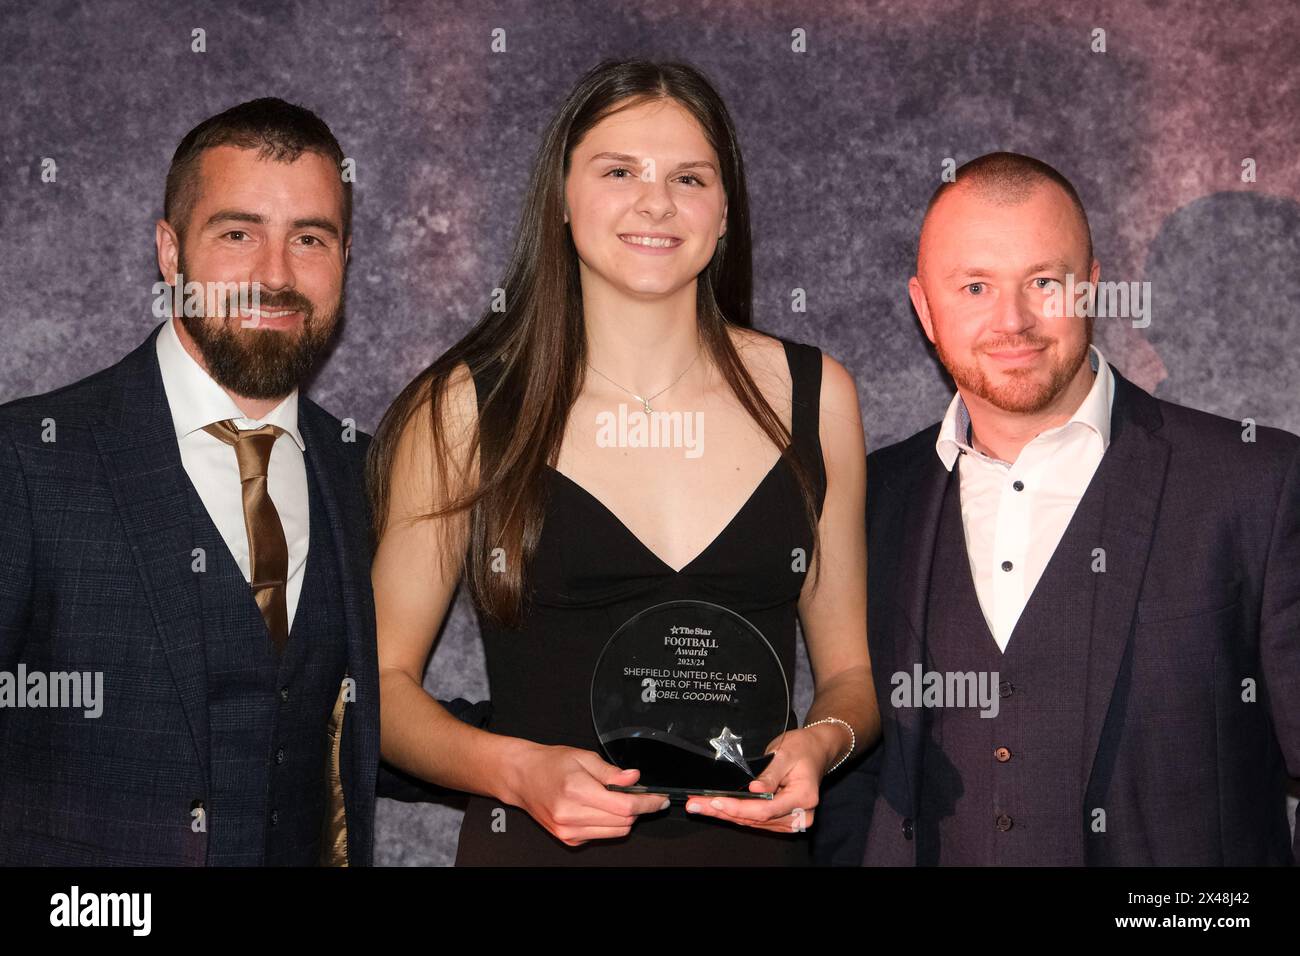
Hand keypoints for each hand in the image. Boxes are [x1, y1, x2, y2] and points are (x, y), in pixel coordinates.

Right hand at [509, 744, 670, 845]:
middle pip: (623, 822)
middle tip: (638, 795)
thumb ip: (611, 771)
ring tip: (615, 799)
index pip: (624, 806)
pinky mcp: (568, 839)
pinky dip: (609, 824)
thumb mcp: (583, 757)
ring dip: (624, 818)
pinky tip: (599, 808)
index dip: (647, 803)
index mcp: (576, 790)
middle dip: (638, 809)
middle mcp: (571, 815)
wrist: (523, 777)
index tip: (659, 800)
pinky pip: (601, 836)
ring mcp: (568, 830)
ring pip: (615, 832)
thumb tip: (634, 778)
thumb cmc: (550, 764)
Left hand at [683, 727, 830, 833]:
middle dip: (723, 812)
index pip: (765, 810)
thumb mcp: (785, 754)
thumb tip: (754, 790)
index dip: (738, 807)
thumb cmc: (802, 749)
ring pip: (753, 822)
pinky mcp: (783, 819)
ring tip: (700, 806)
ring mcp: (792, 820)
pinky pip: (756, 820)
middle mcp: (800, 815)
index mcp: (803, 797)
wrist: (816, 750)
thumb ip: (769, 774)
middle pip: (756, 819)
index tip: (715, 801)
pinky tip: (717, 808)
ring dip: (725, 814)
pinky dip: (735, 814)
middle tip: (696, 805)